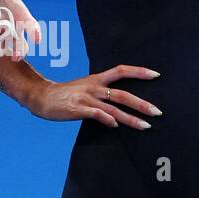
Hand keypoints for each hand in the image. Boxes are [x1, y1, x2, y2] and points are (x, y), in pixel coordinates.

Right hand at [30, 64, 160, 127]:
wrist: (40, 96)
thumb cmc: (64, 95)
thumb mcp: (84, 88)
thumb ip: (101, 94)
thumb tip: (117, 108)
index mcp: (96, 79)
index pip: (121, 71)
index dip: (139, 72)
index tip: (156, 75)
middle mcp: (93, 87)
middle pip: (122, 94)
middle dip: (141, 104)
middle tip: (157, 112)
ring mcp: (86, 98)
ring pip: (113, 108)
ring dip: (131, 118)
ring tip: (146, 126)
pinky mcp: (77, 109)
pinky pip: (97, 114)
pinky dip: (108, 120)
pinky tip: (115, 126)